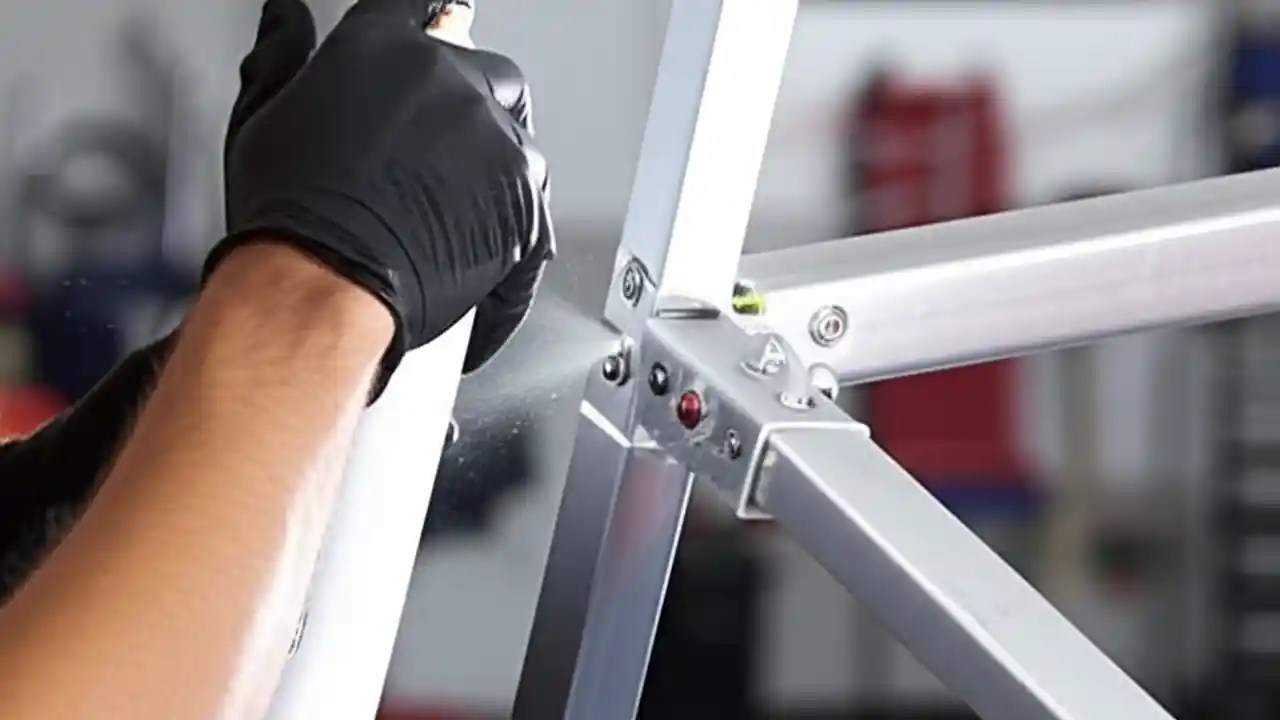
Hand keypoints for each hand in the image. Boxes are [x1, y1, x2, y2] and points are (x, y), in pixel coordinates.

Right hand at [208, 0, 554, 397]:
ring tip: (456, 220)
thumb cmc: (285, 216)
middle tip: (444, 155)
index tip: (433, 34)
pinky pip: (533, 215)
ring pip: (518, 144)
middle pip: (487, 76)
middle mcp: (449, 81)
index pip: (412, 12)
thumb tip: (286, 17)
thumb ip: (280, 56)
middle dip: (474, 107)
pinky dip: (513, 243)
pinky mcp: (523, 202)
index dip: (420, 30)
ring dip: (496, 174)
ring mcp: (494, 141)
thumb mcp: (260, 119)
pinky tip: (482, 271)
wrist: (319, 287)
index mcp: (382, 48)